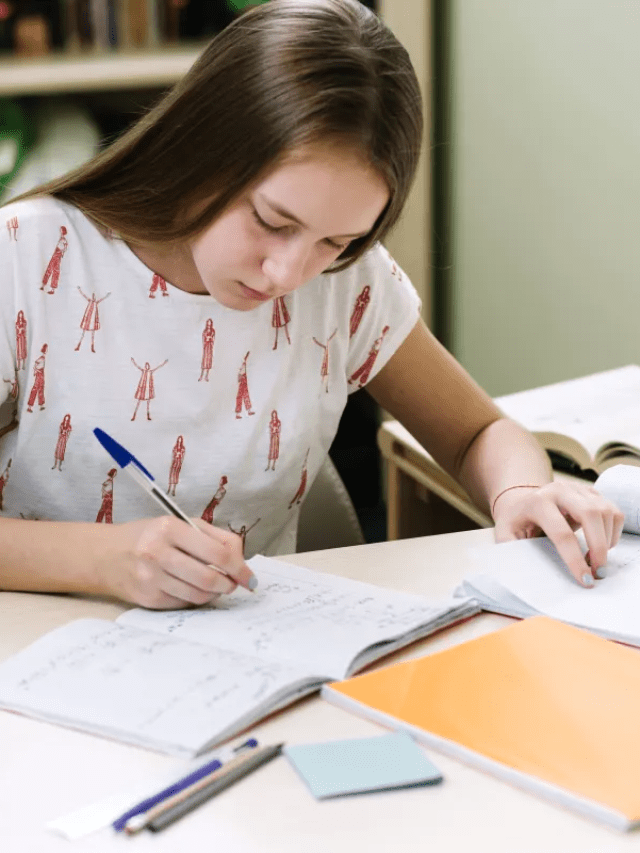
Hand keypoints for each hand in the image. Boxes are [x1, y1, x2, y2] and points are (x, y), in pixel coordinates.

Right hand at [103, 517, 256, 608]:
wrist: (106, 555)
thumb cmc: (151, 536)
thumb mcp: (181, 524)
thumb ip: (216, 537)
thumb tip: (241, 562)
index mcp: (170, 529)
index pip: (218, 553)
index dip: (239, 568)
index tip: (249, 577)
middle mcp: (157, 553)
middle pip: (210, 578)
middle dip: (229, 584)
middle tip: (233, 584)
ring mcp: (150, 578)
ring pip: (198, 595)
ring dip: (214, 593)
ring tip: (215, 585)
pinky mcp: (147, 598)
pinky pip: (183, 603)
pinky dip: (195, 598)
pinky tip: (191, 588)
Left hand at [492, 481, 623, 586]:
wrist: (523, 500)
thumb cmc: (516, 521)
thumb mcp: (505, 534)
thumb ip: (511, 549)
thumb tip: (522, 569)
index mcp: (537, 503)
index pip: (561, 532)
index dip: (574, 558)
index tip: (585, 579)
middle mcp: (559, 490)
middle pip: (590, 514)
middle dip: (599, 546)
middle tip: (599, 572)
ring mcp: (578, 489)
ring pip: (605, 512)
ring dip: (607, 541)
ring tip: (596, 560)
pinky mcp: (592, 492)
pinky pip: (613, 512)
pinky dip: (613, 532)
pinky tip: (600, 544)